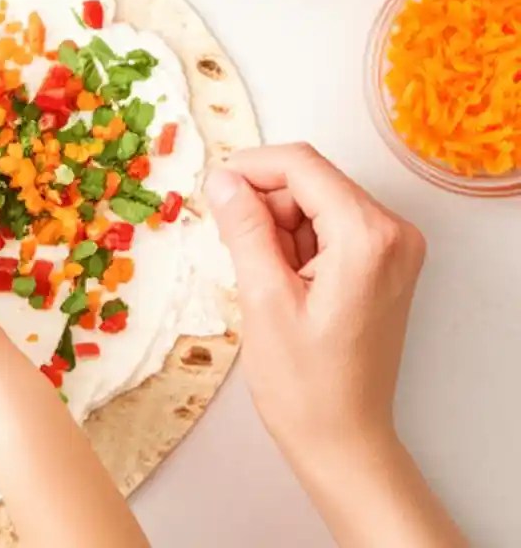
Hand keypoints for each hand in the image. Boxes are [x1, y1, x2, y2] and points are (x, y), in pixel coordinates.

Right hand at [204, 143, 425, 457]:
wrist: (343, 438)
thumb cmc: (305, 385)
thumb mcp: (263, 299)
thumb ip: (245, 229)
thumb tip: (223, 179)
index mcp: (369, 237)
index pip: (302, 165)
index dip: (249, 167)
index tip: (211, 190)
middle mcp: (393, 233)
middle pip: (311, 180)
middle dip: (263, 204)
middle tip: (234, 251)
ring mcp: (392, 248)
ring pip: (316, 202)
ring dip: (277, 227)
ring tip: (262, 280)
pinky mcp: (383, 263)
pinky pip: (329, 227)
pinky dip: (295, 243)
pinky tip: (280, 282)